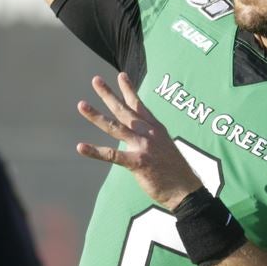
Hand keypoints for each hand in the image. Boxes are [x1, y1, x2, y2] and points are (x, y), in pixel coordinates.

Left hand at [75, 73, 202, 209]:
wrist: (186, 189)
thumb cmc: (175, 171)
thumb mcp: (165, 146)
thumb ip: (151, 137)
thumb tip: (139, 134)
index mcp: (155, 128)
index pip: (139, 105)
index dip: (129, 89)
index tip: (120, 75)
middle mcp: (148, 133)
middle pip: (124, 110)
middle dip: (108, 94)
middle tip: (96, 80)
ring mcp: (143, 146)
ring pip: (115, 127)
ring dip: (96, 116)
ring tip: (81, 105)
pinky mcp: (138, 162)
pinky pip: (112, 155)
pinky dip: (95, 151)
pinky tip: (81, 147)